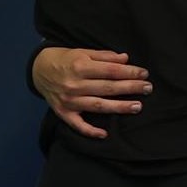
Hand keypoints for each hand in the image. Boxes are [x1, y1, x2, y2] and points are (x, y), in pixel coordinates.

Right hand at [32, 48, 150, 138]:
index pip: (110, 71)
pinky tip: (105, 134)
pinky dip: (90, 131)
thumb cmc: (65, 60)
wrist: (38, 70)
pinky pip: (78, 125)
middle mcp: (75, 84)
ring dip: (119, 107)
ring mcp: (69, 101)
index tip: (144, 73)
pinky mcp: (63, 113)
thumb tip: (125, 59)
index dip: (129, 72)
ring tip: (137, 107)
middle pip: (108, 88)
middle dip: (130, 88)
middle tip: (148, 88)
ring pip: (98, 106)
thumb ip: (104, 56)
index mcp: (80, 67)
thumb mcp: (83, 52)